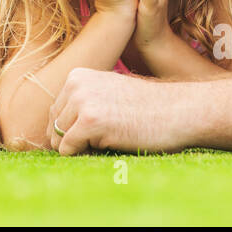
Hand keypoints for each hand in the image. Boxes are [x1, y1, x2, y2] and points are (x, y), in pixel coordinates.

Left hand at [47, 67, 189, 154]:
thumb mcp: (108, 94)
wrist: (179, 111)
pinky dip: (83, 156)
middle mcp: (76, 84)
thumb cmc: (147, 109)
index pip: (55, 113)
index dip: (72, 130)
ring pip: (58, 140)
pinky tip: (109, 144)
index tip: (98, 131)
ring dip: (80, 148)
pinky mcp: (90, 121)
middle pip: (53, 127)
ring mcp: (82, 101)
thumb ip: (81, 104)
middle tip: (104, 138)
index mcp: (78, 75)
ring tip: (109, 138)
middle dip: (73, 140)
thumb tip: (52, 136)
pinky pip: (68, 150)